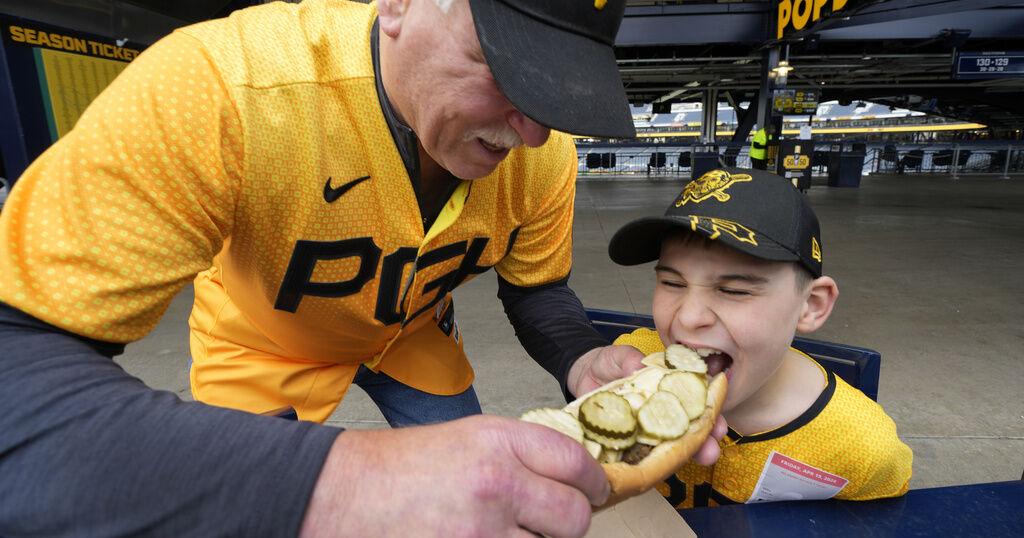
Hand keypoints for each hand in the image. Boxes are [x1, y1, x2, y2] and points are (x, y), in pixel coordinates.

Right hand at [300, 415, 608, 537]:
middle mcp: (496, 485)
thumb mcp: (467, 437)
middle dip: (569, 522)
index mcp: (497, 442)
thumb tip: (571, 480)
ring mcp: (483, 533)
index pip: (576, 464)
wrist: (342, 495)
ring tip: (504, 531)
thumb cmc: (398, 468)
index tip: (595, 492)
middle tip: (552, 522)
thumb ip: (520, 455)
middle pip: (575, 517)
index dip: (594, 483)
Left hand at [566, 345, 727, 466]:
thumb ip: (633, 361)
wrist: (582, 374)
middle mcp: (662, 410)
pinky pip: (643, 454)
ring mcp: (646, 428)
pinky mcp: (629, 441)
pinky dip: (654, 463)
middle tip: (712, 451)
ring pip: (671, 445)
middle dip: (704, 441)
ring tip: (703, 460)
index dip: (710, 414)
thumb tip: (639, 368)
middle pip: (688, 428)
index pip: (695, 402)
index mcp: (669, 388)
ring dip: (687, 455)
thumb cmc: (608, 362)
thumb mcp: (621, 356)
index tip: (718, 424)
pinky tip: (662, 469)